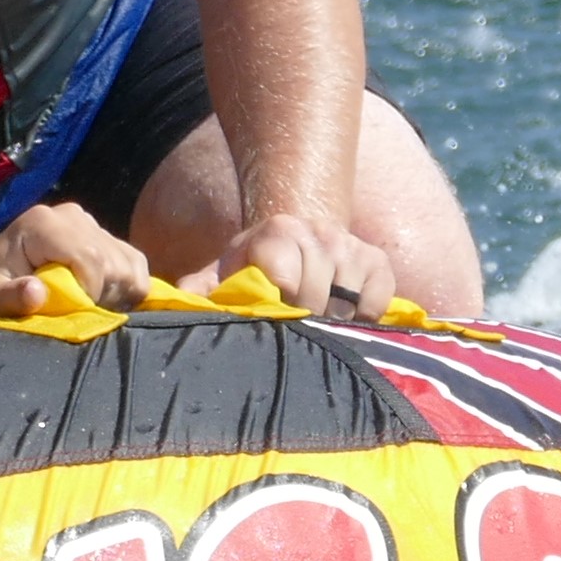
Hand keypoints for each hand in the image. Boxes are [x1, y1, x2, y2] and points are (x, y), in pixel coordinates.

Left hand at [0, 201, 152, 318]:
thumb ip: (11, 297)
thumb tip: (36, 293)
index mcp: (42, 224)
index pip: (91, 257)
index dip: (91, 292)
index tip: (73, 313)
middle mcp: (70, 215)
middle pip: (114, 262)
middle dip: (104, 296)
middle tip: (75, 312)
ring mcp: (89, 223)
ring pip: (130, 265)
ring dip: (116, 294)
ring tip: (84, 305)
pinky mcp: (103, 235)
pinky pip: (135, 264)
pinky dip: (126, 288)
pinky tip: (100, 299)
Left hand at [185, 212, 392, 317]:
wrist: (297, 235)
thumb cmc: (255, 264)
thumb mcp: (224, 271)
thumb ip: (201, 289)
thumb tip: (181, 303)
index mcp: (276, 232)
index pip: (283, 278)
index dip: (277, 306)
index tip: (271, 317)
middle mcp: (317, 232)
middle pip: (317, 296)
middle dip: (303, 319)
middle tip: (292, 327)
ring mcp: (351, 245)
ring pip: (347, 302)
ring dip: (331, 322)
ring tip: (314, 323)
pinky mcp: (379, 261)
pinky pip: (376, 304)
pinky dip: (361, 319)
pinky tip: (341, 316)